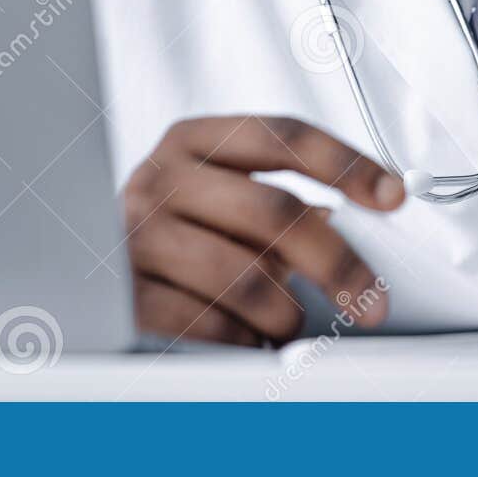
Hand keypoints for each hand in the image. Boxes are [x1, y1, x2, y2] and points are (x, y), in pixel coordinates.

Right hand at [122, 115, 404, 344]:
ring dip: (287, 312)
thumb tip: (364, 209)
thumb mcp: (220, 194)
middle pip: (275, 211)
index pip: (284, 136)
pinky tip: (250, 338)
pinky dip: (246, 340)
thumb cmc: (172, 230)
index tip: (393, 196)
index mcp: (194, 140)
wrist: (84, 270)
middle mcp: (162, 178)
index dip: (346, 163)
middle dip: (337, 263)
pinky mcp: (126, 295)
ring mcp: (138, 235)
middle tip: (373, 300)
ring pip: (248, 278)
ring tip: (291, 323)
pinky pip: (211, 325)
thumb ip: (282, 195)